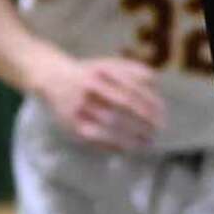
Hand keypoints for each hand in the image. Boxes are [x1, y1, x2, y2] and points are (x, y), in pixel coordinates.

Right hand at [37, 54, 165, 149]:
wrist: (51, 78)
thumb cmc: (88, 73)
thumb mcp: (109, 64)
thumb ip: (133, 69)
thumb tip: (155, 81)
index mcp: (100, 71)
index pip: (131, 89)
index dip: (149, 102)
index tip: (162, 113)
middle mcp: (87, 88)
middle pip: (121, 105)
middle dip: (143, 119)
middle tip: (158, 129)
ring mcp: (78, 107)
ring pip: (109, 124)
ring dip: (131, 135)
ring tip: (147, 142)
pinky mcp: (71, 125)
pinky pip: (95, 138)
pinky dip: (113, 145)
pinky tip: (128, 149)